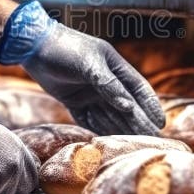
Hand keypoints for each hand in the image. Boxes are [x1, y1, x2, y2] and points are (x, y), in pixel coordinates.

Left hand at [0, 1, 165, 135]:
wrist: (32, 46)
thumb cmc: (64, 48)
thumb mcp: (89, 64)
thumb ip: (109, 85)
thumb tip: (129, 106)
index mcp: (114, 66)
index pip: (138, 89)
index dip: (151, 106)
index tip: (161, 123)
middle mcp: (105, 81)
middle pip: (126, 106)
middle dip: (139, 123)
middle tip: (153, 141)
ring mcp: (89, 92)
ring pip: (110, 115)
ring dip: (121, 129)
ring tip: (134, 146)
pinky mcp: (74, 101)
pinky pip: (90, 119)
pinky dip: (99, 129)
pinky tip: (108, 142)